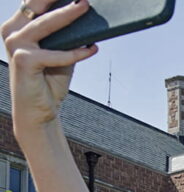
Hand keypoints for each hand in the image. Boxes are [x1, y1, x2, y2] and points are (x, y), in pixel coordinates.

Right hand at [3, 0, 97, 134]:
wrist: (40, 110)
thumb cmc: (50, 80)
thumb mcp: (62, 53)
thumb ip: (69, 35)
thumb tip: (87, 16)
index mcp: (19, 25)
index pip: (34, 1)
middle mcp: (12, 31)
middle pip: (36, 4)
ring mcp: (16, 44)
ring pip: (46, 24)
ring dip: (68, 15)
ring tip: (85, 6)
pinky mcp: (24, 60)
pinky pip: (57, 54)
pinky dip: (75, 53)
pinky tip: (92, 49)